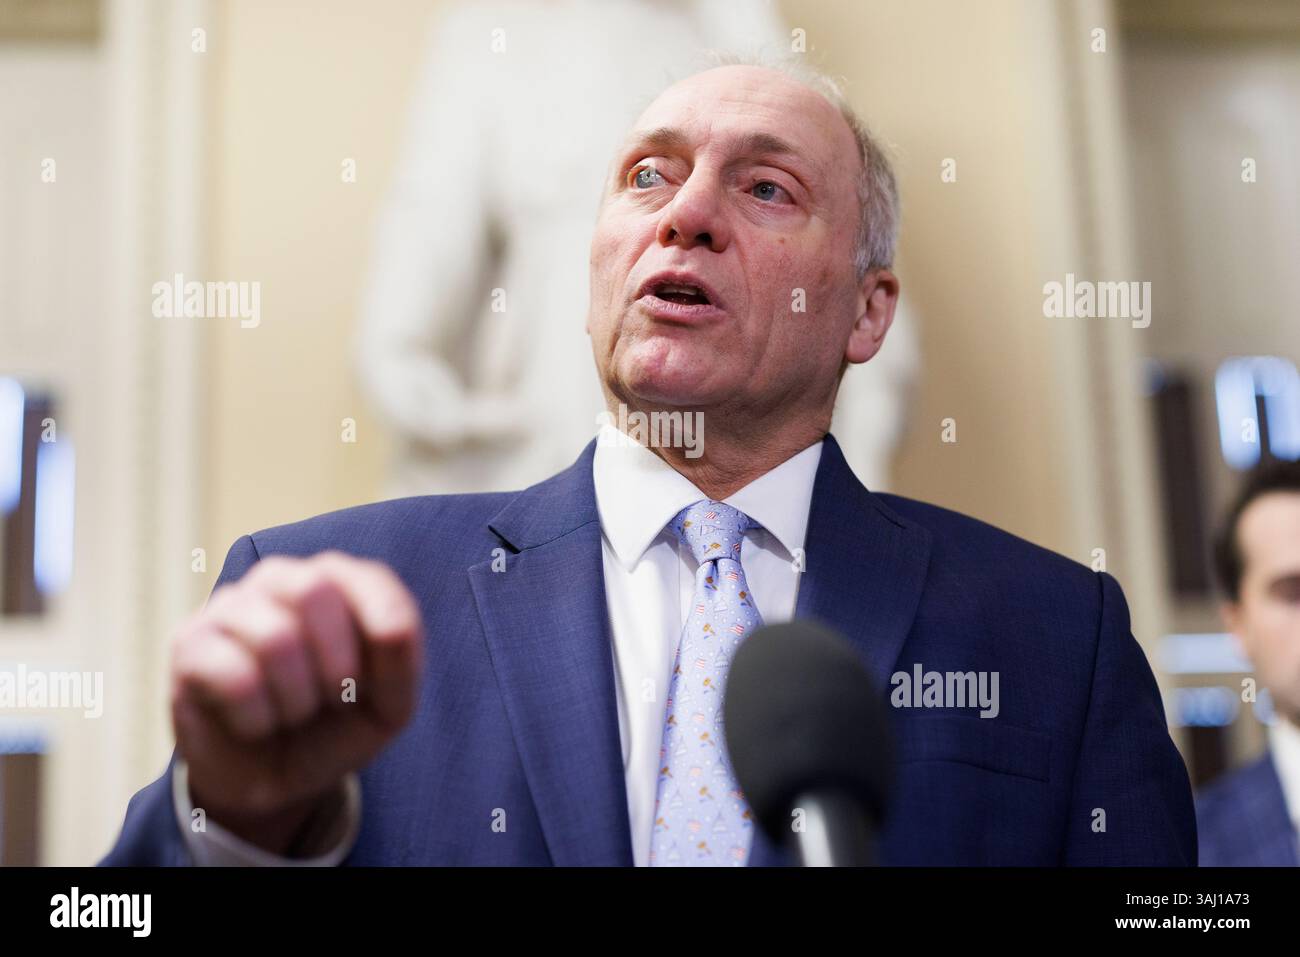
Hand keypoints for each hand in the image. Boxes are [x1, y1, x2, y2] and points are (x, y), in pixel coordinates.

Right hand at [170, 551, 423, 853]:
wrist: (270, 781)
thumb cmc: (333, 727)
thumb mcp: (387, 705)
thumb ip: (401, 660)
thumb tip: (395, 630)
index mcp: (338, 580)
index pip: (371, 580)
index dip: (384, 632)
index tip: (377, 683)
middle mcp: (282, 578)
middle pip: (315, 589)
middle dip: (336, 666)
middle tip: (331, 700)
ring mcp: (230, 606)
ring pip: (275, 638)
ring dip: (296, 701)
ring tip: (292, 714)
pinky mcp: (189, 643)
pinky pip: (236, 678)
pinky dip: (258, 720)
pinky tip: (255, 724)